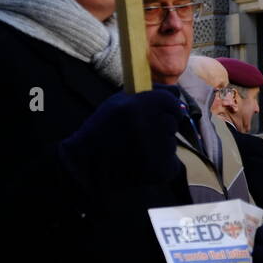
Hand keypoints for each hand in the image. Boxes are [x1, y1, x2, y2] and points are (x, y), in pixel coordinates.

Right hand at [61, 89, 186, 185]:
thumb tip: (176, 92)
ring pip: (171, 144)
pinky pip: (172, 163)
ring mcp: (156, 151)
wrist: (86, 164)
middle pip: (173, 122)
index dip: (168, 107)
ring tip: (136, 151)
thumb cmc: (103, 129)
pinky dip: (161, 165)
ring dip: (160, 146)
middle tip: (142, 135)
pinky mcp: (160, 170)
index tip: (164, 112)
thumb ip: (149, 93)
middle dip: (162, 127)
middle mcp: (148, 127)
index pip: (171, 101)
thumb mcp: (118, 102)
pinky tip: (142, 165)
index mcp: (137, 107)